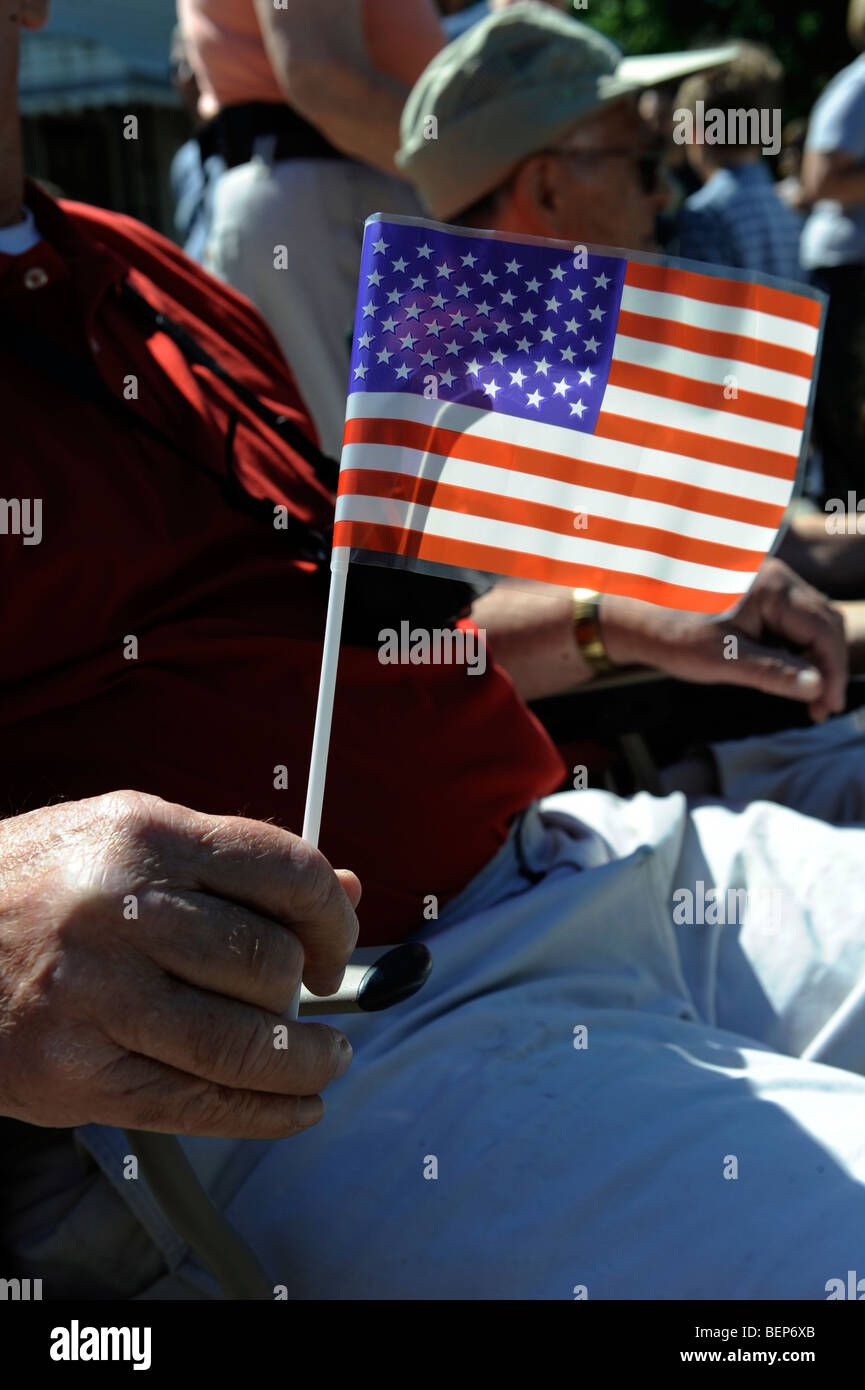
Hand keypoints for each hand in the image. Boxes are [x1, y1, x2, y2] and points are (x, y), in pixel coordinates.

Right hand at [0, 791, 359, 1136]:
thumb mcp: (126, 840)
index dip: (332, 917)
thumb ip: (231, 865)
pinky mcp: (70, 1072)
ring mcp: (93, 995)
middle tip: (308, 1002)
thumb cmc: (36, 887)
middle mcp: (119, 910)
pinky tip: (296, 1107)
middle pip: (268, 962)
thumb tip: (343, 888)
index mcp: (143, 834)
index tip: (334, 944)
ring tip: (320, 1062)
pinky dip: (264, 1113)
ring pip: (245, 1042)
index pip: (286, 871)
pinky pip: (197, 1103)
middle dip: (307, 990)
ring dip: (305, 1061)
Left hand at [601, 557, 846, 721]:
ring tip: (806, 696)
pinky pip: (788, 618)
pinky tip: (786, 673)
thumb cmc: (669, 633)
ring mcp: (764, 581)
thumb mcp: (722, 660)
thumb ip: (772, 672)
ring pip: (808, 620)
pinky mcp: (753, 591)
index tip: (827, 707)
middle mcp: (773, 577)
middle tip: (820, 708)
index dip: (833, 672)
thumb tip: (815, 687)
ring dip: (812, 658)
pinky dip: (794, 647)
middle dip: (827, 666)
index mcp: (771, 587)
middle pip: (822, 622)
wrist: (628, 614)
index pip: (823, 630)